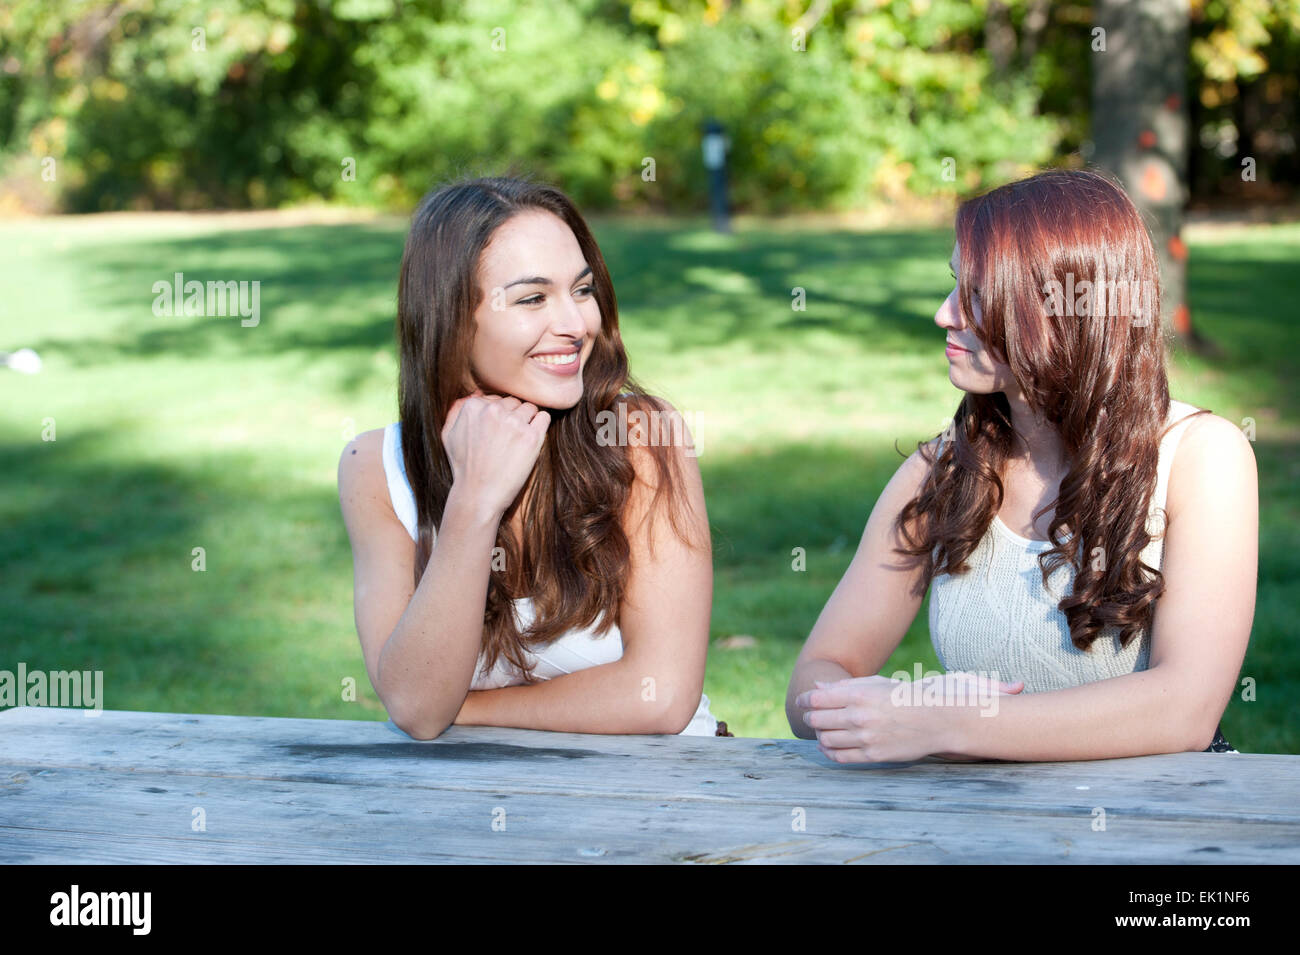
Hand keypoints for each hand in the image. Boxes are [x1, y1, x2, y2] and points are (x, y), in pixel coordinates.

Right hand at [441, 389, 550, 517]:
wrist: (478, 495)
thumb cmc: (463, 467)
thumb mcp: (448, 435)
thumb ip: (457, 410)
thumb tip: (476, 393)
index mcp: (474, 406)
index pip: (496, 398)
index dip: (499, 415)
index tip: (497, 432)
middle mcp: (494, 411)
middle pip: (514, 401)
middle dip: (513, 416)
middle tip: (508, 438)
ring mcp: (514, 423)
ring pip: (529, 407)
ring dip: (527, 421)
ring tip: (518, 441)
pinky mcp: (531, 437)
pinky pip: (544, 417)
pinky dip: (540, 425)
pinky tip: (531, 439)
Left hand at [795, 671, 1023, 763]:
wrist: (935, 719)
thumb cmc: (903, 697)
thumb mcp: (876, 683)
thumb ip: (844, 686)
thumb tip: (816, 688)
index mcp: (859, 695)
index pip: (817, 699)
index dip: (804, 701)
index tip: (802, 702)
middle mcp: (860, 717)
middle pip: (818, 720)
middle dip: (811, 717)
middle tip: (812, 715)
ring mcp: (866, 738)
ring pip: (826, 740)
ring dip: (819, 735)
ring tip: (823, 730)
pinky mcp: (873, 755)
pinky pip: (840, 757)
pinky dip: (829, 752)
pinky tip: (829, 746)